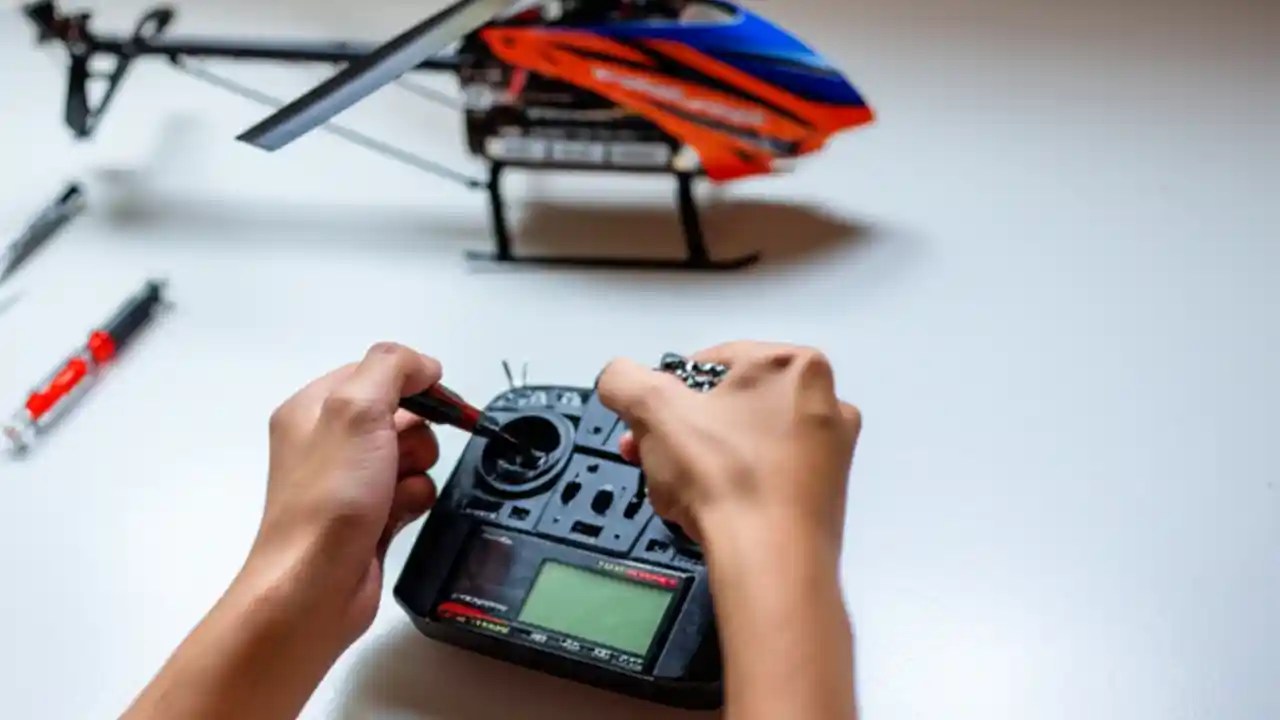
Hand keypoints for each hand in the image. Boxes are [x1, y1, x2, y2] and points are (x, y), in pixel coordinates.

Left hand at [243, 342, 443, 649]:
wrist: (315, 588)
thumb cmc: (327, 502)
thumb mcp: (356, 410)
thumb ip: (392, 369)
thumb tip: (424, 365)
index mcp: (314, 408)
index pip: (376, 372)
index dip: (412, 382)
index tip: (436, 398)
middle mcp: (329, 442)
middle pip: (401, 414)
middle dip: (416, 433)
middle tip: (398, 455)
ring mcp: (350, 482)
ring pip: (413, 454)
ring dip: (418, 470)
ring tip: (394, 492)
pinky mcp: (371, 516)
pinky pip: (413, 491)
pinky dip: (415, 500)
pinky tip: (398, 516)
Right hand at [597, 342, 860, 553]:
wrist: (770, 563)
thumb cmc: (725, 478)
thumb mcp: (653, 411)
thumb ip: (624, 379)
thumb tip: (619, 377)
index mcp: (794, 364)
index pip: (708, 364)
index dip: (667, 393)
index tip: (647, 423)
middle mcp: (825, 400)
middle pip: (727, 405)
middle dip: (681, 430)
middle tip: (651, 455)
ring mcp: (831, 450)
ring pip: (745, 442)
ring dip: (703, 459)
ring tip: (676, 488)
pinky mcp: (826, 493)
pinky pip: (766, 476)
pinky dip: (736, 486)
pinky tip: (711, 508)